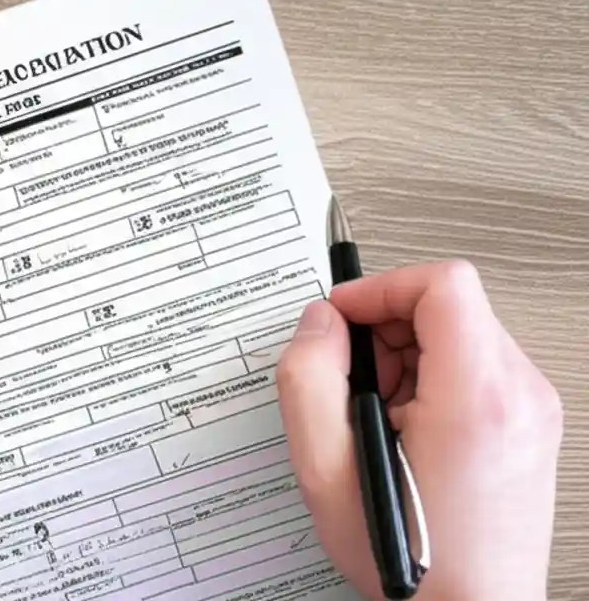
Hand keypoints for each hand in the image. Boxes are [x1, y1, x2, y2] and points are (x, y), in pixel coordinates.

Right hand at [276, 261, 561, 599]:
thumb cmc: (412, 558)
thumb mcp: (326, 471)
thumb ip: (309, 380)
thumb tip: (319, 324)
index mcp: (476, 399)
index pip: (442, 285)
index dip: (381, 287)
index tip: (343, 317)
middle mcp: (520, 395)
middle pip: (449, 305)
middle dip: (387, 331)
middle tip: (354, 385)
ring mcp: (534, 409)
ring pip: (461, 333)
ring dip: (408, 358)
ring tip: (380, 418)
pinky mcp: (532, 423)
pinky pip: (476, 366)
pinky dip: (433, 380)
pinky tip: (407, 430)